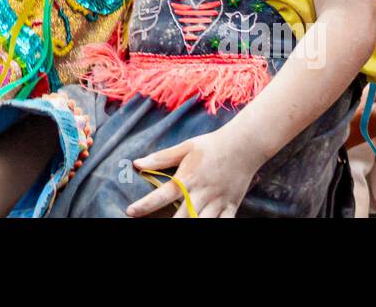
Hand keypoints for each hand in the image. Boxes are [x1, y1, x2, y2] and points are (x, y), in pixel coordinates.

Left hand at [128, 128, 261, 218]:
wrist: (244, 145)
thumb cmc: (211, 145)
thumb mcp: (185, 147)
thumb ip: (161, 157)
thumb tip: (137, 163)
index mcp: (188, 177)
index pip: (163, 194)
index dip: (146, 204)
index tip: (131, 212)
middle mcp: (202, 192)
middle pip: (182, 216)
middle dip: (169, 224)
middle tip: (153, 227)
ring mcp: (217, 201)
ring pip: (202, 222)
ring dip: (191, 226)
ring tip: (179, 230)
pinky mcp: (231, 206)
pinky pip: (224, 223)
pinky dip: (216, 227)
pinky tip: (204, 227)